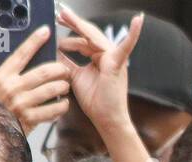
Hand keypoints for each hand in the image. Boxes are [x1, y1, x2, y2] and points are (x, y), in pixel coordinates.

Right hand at [0, 26, 69, 134]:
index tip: (45, 32)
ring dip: (62, 86)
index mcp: (2, 76)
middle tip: (64, 69)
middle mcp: (12, 88)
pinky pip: (53, 110)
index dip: (34, 41)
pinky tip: (63, 103)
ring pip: (51, 90)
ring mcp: (22, 104)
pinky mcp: (30, 119)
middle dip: (58, 69)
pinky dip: (61, 106)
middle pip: (43, 72)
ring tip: (65, 85)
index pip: (21, 54)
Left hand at [56, 5, 140, 132]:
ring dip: (80, 25)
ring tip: (66, 16)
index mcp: (99, 58)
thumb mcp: (74, 76)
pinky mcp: (118, 63)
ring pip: (95, 37)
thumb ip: (66, 62)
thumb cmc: (96, 102)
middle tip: (59, 13)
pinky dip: (133, 34)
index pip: (83, 39)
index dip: (71, 30)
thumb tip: (54, 49)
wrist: (106, 119)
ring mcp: (115, 58)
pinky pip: (125, 46)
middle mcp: (109, 55)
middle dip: (73, 22)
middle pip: (89, 34)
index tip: (57, 21)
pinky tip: (138, 21)